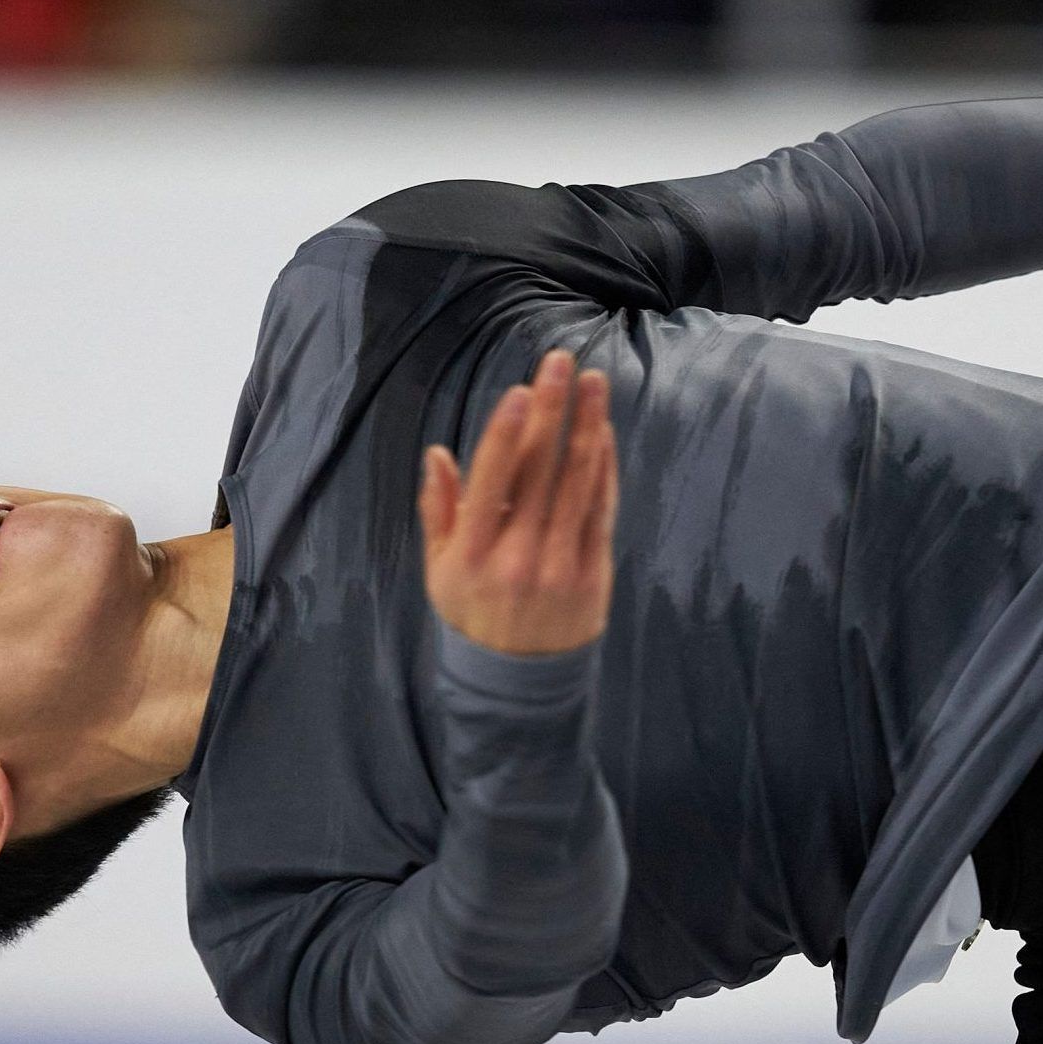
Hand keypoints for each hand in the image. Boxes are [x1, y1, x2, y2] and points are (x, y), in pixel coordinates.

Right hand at [420, 348, 617, 655]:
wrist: (520, 680)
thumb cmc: (473, 612)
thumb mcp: (440, 569)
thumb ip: (439, 511)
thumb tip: (438, 454)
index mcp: (473, 554)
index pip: (491, 484)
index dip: (507, 436)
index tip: (521, 391)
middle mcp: (517, 558)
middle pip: (540, 472)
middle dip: (552, 412)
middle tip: (562, 363)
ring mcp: (559, 566)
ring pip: (577, 484)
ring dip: (588, 427)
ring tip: (594, 383)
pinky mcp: (592, 573)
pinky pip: (600, 510)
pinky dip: (604, 468)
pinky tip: (603, 432)